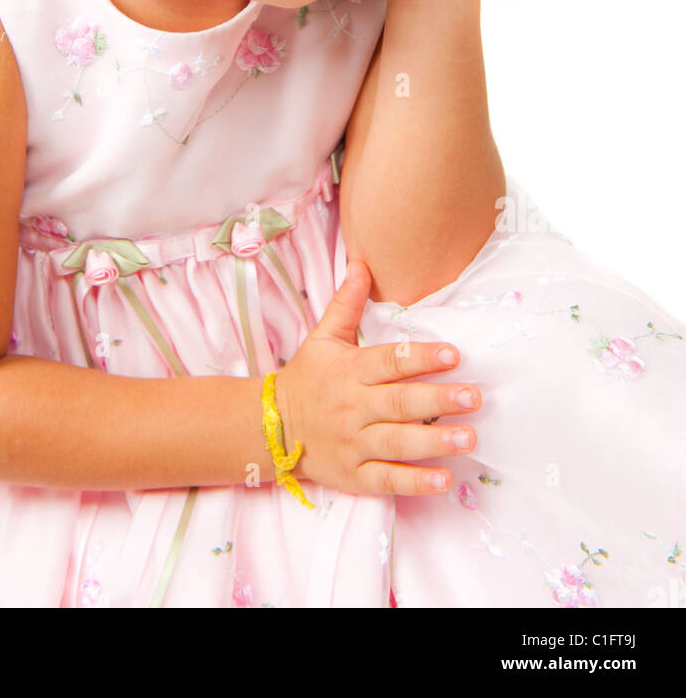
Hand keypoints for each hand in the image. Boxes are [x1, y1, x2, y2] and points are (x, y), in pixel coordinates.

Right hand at [275, 259, 481, 497]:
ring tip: (469, 438)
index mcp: (350, 371)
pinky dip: (414, 481)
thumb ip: (346, 303)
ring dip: (435, 441)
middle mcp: (354, 407)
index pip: (391, 362)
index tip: (455, 355)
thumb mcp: (323, 337)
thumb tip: (361, 263)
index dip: (422, 358)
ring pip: (398, 443)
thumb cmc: (308, 378)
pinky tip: (444, 480)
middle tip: (474, 397)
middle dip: (439, 400)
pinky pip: (386, 479)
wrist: (270, 427)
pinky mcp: (354, 475)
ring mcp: (354, 443)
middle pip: (400, 403)